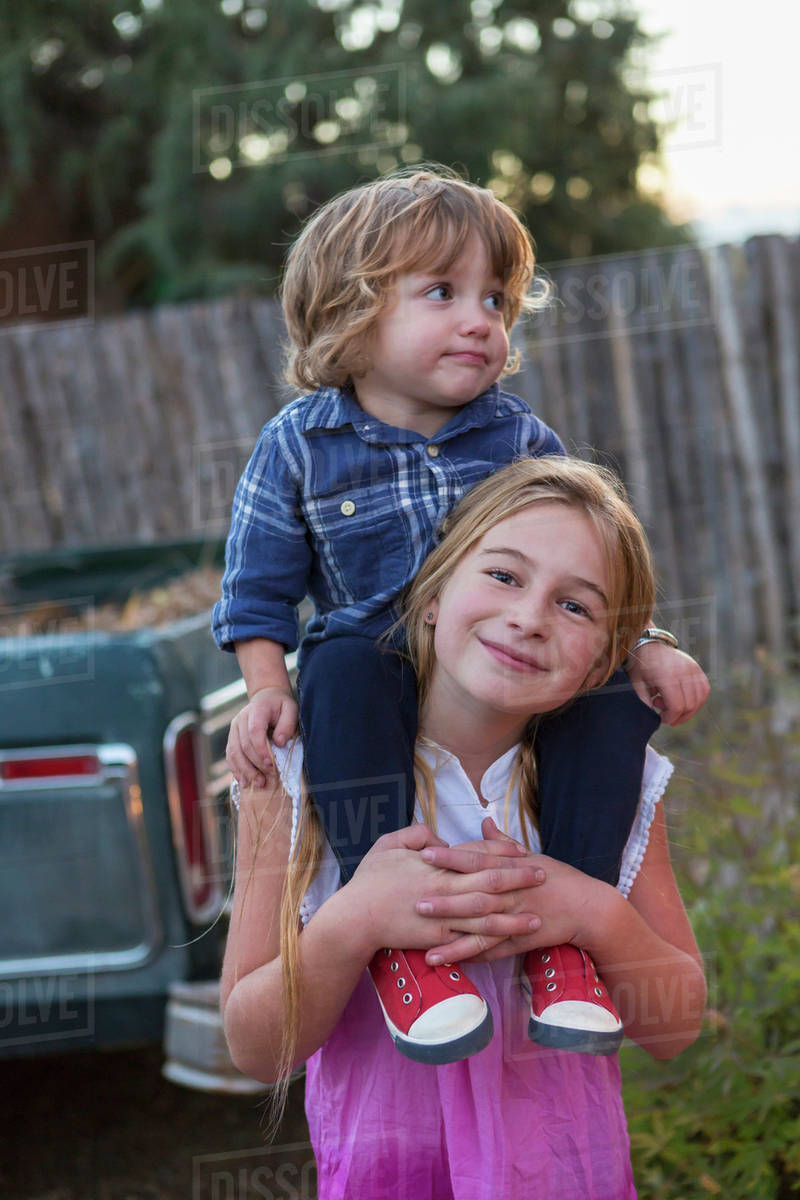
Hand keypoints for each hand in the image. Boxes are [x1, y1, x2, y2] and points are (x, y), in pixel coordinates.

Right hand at [226, 686, 298, 786]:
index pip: (254, 731)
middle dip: (256, 764)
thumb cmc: (281, 705)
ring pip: (234, 752)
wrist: (267, 697)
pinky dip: (236, 769)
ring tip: (258, 783)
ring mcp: (234, 728)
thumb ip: (287, 724)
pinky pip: (230, 755)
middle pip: (244, 745)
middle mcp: (241, 719)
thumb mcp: (291, 709)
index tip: (271, 764)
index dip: (261, 750)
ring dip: (245, 770)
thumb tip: (279, 743)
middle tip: (270, 776)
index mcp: (256, 710)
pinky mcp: (232, 737)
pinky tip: (244, 781)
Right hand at [345, 822, 545, 958]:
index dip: (501, 852)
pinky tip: (508, 943)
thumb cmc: (370, 880)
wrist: (355, 918)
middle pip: (490, 883)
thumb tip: (440, 838)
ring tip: (537, 917)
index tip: (522, 850)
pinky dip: (491, 943)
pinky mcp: (439, 940)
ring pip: (487, 917)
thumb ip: (416, 834)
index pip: (477, 855)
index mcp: (436, 865)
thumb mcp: (389, 844)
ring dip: (514, 916)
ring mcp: (443, 918)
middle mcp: (445, 890)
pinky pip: (470, 942)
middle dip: (519, 880)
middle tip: (543, 876)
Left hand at [417, 818, 608, 964]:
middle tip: (415, 901)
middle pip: (473, 895)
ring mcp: (515, 919)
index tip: (424, 855)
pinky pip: (493, 951)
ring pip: (480, 929)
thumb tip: (483, 821)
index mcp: (509, 868)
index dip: (449, 858)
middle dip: (445, 899)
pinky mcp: (520, 940)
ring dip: (453, 938)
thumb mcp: (530, 855)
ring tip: (425, 947)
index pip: (475, 860)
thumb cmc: (557, 877)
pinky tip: (451, 963)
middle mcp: (510, 893)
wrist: (587, 907)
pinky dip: (472, 958)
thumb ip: (501, 843)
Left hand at [627, 641, 709, 725]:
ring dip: (688, 710)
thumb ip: (644, 702)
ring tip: (672, 705)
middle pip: (689, 705)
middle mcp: (683, 672)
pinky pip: (704, 690)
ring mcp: (692, 669)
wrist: (650, 645)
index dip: (670, 718)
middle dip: (678, 716)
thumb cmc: (641, 666)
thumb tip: (653, 719)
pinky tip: (684, 701)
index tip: (661, 718)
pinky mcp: (697, 668)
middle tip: (664, 711)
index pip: (676, 706)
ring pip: (699, 700)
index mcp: (666, 676)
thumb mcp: (636, 684)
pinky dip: (697, 700)